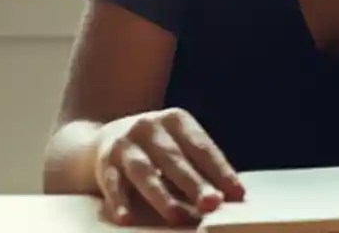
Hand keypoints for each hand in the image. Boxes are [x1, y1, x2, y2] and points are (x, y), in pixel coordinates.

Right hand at [93, 108, 244, 225]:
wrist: (100, 139)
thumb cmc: (153, 148)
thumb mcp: (176, 144)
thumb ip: (199, 166)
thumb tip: (231, 195)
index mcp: (176, 120)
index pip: (202, 147)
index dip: (221, 171)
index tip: (237, 193)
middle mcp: (149, 127)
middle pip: (176, 159)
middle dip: (195, 183)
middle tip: (213, 203)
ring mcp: (125, 144)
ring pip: (145, 172)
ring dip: (162, 195)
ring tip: (177, 216)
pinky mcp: (104, 163)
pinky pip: (112, 185)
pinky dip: (119, 202)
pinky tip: (126, 218)